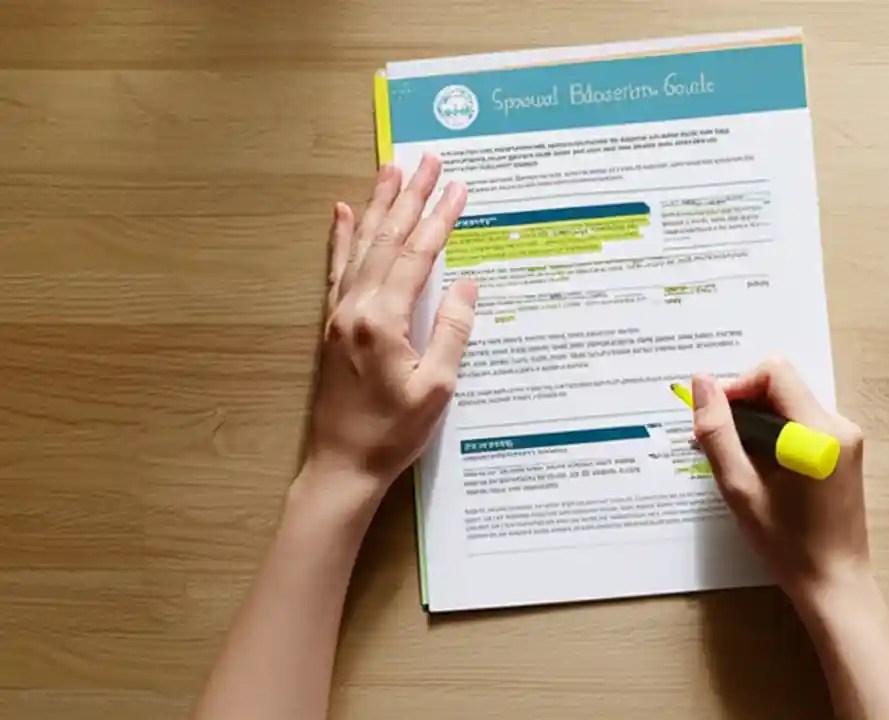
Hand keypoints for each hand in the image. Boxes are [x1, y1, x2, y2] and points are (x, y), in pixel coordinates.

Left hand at [301, 157, 474, 504]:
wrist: (342, 466)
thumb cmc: (394, 433)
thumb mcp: (437, 388)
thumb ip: (451, 333)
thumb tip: (467, 286)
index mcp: (382, 319)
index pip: (418, 257)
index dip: (440, 219)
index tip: (458, 186)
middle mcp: (355, 307)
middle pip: (388, 239)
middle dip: (410, 196)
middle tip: (427, 159)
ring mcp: (339, 314)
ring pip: (362, 246)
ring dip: (378, 205)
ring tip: (391, 169)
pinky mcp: (332, 325)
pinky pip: (338, 269)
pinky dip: (343, 238)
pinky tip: (344, 212)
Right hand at [691, 358, 868, 604]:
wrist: (834, 582)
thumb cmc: (788, 545)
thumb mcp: (740, 489)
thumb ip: (718, 432)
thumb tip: (702, 383)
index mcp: (818, 432)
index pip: (774, 372)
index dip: (737, 385)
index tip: (714, 417)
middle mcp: (840, 426)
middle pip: (782, 385)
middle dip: (744, 405)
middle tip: (717, 442)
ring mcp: (847, 438)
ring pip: (790, 404)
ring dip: (757, 422)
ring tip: (737, 462)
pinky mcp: (845, 451)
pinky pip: (803, 423)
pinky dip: (776, 435)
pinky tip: (760, 469)